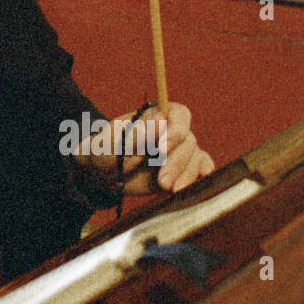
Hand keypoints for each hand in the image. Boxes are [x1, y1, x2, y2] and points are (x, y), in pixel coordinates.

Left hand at [78, 103, 213, 196]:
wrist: (104, 173)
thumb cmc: (105, 152)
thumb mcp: (111, 144)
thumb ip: (135, 135)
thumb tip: (160, 120)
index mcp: (155, 116)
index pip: (179, 115)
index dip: (176, 130)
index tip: (162, 149)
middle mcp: (171, 131)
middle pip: (188, 141)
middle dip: (176, 162)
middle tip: (162, 181)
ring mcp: (178, 150)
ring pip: (195, 157)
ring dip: (185, 175)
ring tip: (167, 189)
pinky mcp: (181, 169)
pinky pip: (199, 168)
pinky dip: (198, 175)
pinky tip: (190, 185)